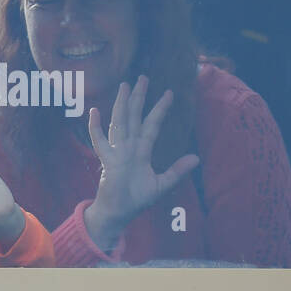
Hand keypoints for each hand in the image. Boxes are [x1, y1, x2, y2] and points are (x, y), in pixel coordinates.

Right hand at [84, 76, 199, 249]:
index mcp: (142, 150)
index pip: (152, 125)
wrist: (120, 212)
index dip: (160, 109)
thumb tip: (196, 158)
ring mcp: (117, 152)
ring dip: (122, 104)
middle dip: (139, 97)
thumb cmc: (137, 199)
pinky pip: (100, 141)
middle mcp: (129, 147)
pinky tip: (94, 111)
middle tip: (143, 77)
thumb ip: (177, 171)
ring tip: (124, 86)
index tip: (169, 93)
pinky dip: (95, 127)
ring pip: (120, 122)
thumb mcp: (162, 185)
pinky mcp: (107, 161)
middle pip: (135, 116)